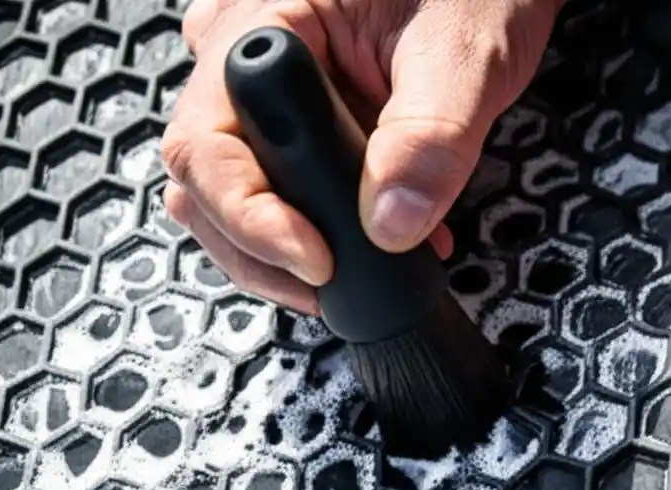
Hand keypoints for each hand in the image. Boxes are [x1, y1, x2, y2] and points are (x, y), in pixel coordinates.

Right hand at [160, 0, 561, 314]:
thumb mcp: (465, 53)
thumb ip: (431, 135)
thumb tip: (389, 224)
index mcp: (263, 21)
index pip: (207, 143)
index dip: (250, 217)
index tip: (316, 260)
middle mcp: (244, 55)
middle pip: (204, 181)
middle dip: (262, 249)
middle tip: (336, 283)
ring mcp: (266, 91)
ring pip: (232, 192)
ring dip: (287, 248)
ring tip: (367, 267)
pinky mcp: (297, 118)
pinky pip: (280, 184)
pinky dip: (318, 228)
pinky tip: (380, 240)